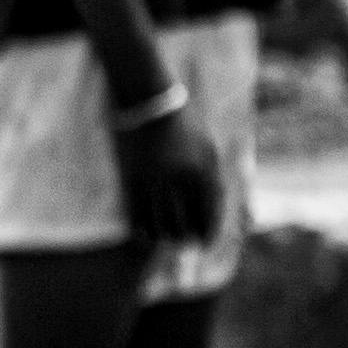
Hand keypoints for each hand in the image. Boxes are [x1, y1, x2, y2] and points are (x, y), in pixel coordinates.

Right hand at [118, 93, 228, 252]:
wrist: (150, 101)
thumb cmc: (185, 124)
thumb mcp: (208, 149)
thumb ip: (213, 179)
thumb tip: (215, 209)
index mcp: (204, 171)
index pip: (210, 216)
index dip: (209, 235)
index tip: (206, 245)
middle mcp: (180, 180)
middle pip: (185, 227)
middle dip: (186, 240)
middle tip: (186, 244)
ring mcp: (155, 182)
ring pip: (161, 227)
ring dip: (165, 238)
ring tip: (167, 240)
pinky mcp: (132, 181)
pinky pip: (137, 218)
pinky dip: (143, 232)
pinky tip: (147, 234)